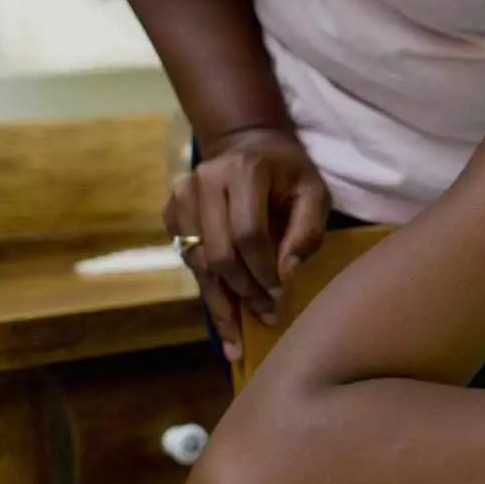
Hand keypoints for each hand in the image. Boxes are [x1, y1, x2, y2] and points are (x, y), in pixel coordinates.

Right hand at [164, 126, 330, 361]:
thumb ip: (306, 231)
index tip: (280, 297)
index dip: (263, 270)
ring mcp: (181, 196)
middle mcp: (203, 181)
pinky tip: (224, 317)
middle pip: (218, 253)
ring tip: (238, 337)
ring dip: (222, 301)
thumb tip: (286, 275)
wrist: (248, 146)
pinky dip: (208, 289)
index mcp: (244, 171)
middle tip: (266, 317)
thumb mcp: (314, 193)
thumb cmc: (289, 173)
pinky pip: (189, 260)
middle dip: (244, 291)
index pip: (248, 234)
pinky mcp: (170, 213)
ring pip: (198, 263)